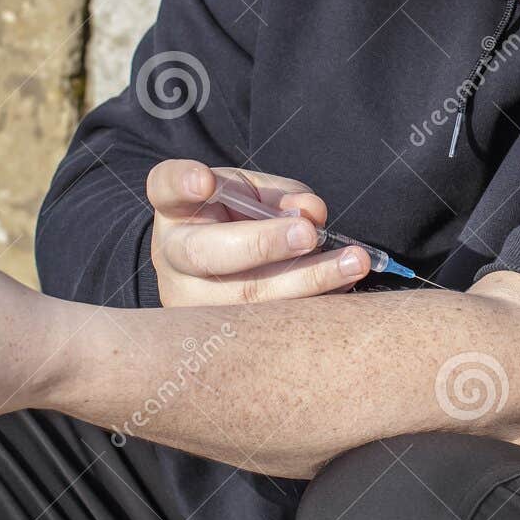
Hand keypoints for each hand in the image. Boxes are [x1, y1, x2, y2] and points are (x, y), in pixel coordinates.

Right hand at [148, 160, 371, 305]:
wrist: (219, 270)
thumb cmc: (235, 220)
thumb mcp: (252, 194)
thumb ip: (280, 196)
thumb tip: (312, 213)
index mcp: (176, 210)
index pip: (166, 189)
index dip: (180, 184)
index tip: (202, 180)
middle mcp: (174, 258)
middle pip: (208, 253)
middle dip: (262, 244)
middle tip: (308, 233)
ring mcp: (192, 303)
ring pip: (246, 300)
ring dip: (307, 279)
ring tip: (353, 262)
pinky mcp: (221, 339)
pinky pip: (273, 325)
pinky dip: (316, 301)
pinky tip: (346, 284)